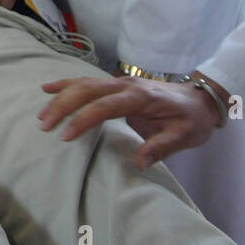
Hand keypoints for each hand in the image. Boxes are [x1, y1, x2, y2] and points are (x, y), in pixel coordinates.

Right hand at [37, 76, 221, 168]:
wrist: (202, 98)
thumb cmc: (192, 119)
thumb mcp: (185, 136)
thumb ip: (162, 147)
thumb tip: (141, 163)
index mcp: (140, 98)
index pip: (104, 106)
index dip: (83, 119)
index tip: (65, 135)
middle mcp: (125, 85)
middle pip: (86, 90)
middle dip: (63, 106)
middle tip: (45, 126)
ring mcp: (119, 81)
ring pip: (83, 83)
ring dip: (60, 96)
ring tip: (42, 114)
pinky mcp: (115, 83)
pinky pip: (86, 80)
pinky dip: (65, 84)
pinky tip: (48, 88)